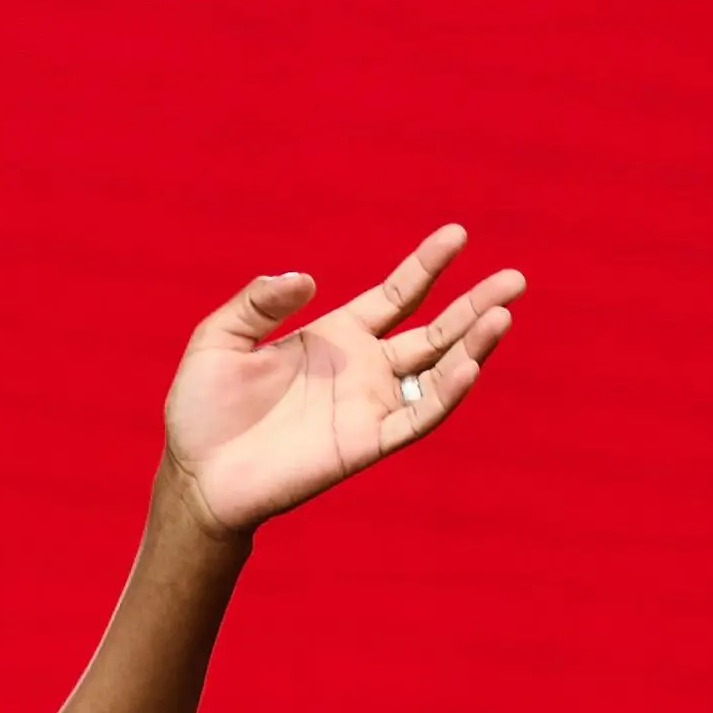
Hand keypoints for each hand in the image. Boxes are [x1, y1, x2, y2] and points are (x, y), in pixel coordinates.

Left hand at [161, 225, 522, 536]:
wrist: (196, 477)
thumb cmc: (202, 411)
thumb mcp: (219, 339)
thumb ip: (258, 302)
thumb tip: (305, 279)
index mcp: (336, 337)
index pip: (397, 294)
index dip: (427, 266)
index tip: (458, 235)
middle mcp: (363, 369)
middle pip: (435, 330)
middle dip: (475, 305)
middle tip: (515, 279)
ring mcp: (369, 407)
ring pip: (437, 372)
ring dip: (472, 346)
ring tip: (503, 315)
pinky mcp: (365, 444)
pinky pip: (417, 417)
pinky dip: (445, 393)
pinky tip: (469, 365)